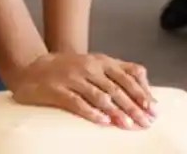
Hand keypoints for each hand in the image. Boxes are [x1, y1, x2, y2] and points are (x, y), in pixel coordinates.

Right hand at [10, 52, 155, 128]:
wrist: (33, 68)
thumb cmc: (70, 69)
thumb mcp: (95, 64)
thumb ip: (118, 72)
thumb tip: (145, 86)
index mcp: (102, 61)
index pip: (128, 76)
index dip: (142, 92)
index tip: (154, 108)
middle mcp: (90, 67)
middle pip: (117, 88)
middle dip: (133, 106)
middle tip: (145, 122)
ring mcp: (73, 78)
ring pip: (99, 96)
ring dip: (116, 112)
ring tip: (128, 125)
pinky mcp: (57, 90)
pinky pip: (77, 102)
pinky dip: (91, 112)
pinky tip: (103, 122)